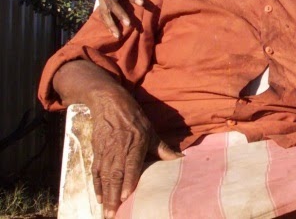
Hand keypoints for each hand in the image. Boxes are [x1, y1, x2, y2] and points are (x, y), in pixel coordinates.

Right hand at [88, 88, 181, 217]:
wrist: (110, 104)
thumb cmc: (134, 119)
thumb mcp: (151, 131)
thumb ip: (163, 149)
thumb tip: (181, 158)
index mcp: (134, 144)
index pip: (130, 166)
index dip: (128, 181)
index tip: (125, 196)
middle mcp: (119, 150)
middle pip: (115, 176)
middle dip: (113, 196)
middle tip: (112, 214)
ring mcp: (106, 152)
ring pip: (104, 177)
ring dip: (105, 195)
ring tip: (106, 212)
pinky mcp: (97, 152)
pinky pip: (96, 172)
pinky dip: (96, 186)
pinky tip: (98, 198)